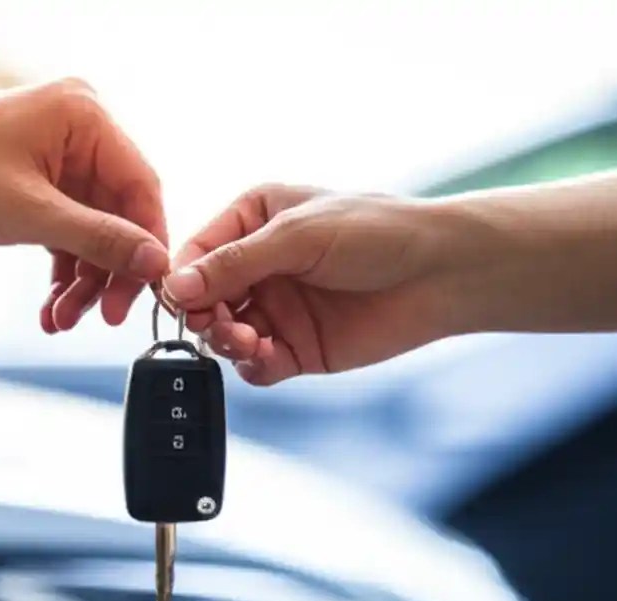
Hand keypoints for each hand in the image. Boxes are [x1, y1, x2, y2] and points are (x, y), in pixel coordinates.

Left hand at [0, 78, 167, 331]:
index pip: (141, 185)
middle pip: (119, 213)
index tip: (148, 290)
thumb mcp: (30, 214)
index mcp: (85, 117)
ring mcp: (57, 157)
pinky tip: (52, 307)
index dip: (147, 243)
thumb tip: (155, 262)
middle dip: (108, 271)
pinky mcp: (38, 182)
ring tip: (63, 319)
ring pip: (92, 230)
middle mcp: (77, 130)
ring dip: (82, 280)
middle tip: (105, 316)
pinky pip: (66, 232)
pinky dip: (62, 271)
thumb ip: (100, 238)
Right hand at [164, 184, 465, 385]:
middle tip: (220, 324)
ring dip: (227, 341)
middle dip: (205, 315)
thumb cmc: (377, 232)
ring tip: (248, 340)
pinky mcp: (299, 346)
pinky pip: (258, 364)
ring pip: (227, 333)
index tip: (182, 300)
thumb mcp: (298, 235)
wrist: (441, 273)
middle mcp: (261, 263)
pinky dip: (254, 365)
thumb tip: (175, 285)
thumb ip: (235, 262)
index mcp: (254, 219)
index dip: (184, 279)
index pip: (198, 252)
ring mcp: (279, 307)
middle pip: (206, 298)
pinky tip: (267, 357)